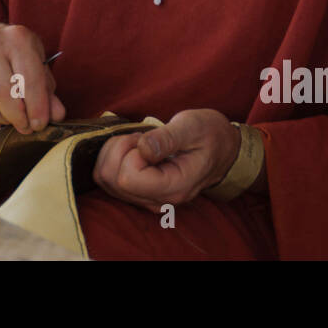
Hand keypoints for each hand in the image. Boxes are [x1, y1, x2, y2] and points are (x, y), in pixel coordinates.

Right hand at [0, 21, 66, 133]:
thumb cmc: (8, 57)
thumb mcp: (32, 64)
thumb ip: (46, 90)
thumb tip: (57, 115)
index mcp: (17, 37)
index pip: (30, 78)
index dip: (38, 108)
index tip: (39, 124)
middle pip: (5, 94)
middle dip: (18, 118)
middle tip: (24, 127)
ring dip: (0, 122)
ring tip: (7, 121)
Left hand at [92, 109, 239, 210]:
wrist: (222, 149)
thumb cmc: (209, 134)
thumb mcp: (192, 127)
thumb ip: (167, 138)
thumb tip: (142, 148)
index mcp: (174, 187)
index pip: (128, 178)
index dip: (130, 152)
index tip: (148, 139)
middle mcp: (158, 200)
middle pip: (112, 180)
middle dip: (119, 150)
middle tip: (142, 137)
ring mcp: (147, 199)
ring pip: (105, 180)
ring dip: (114, 153)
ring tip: (140, 142)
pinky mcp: (138, 193)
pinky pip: (108, 178)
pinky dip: (113, 158)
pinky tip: (133, 148)